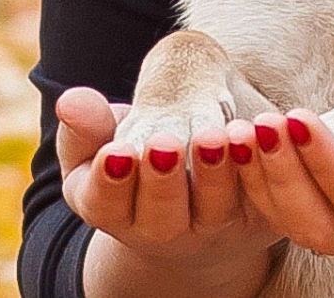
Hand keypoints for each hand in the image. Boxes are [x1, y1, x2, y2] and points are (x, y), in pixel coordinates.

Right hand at [55, 87, 282, 266]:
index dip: (112, 180)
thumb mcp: (100, 147)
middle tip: (165, 143)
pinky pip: (263, 202)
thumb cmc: (135, 155)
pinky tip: (254, 137)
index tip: (117, 150)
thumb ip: (85, 127)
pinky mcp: (259, 219)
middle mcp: (163, 232)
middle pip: (162, 220)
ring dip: (214, 175)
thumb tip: (70, 101)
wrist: (193, 189)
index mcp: (114, 213)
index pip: (105, 205)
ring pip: (216, 211)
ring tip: (212, 136)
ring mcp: (214, 229)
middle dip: (162, 182)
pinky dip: (260, 171)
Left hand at [235, 107, 333, 266]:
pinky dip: (263, 181)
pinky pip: (292, 212)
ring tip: (244, 130)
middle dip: (286, 174)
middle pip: (320, 225)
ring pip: (298, 226)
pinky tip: (245, 143)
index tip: (300, 118)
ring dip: (265, 180)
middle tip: (264, 123)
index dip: (327, 163)